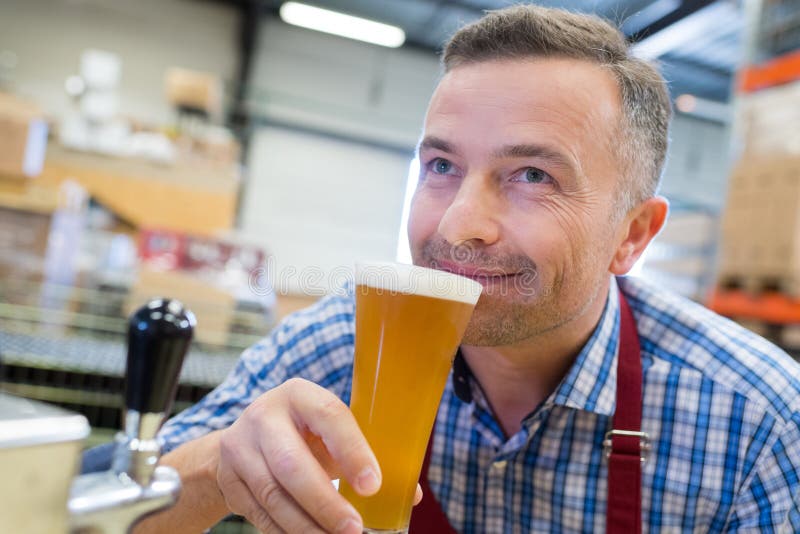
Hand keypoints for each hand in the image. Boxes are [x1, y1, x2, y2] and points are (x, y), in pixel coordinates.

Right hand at [216, 378, 380, 532]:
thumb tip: (410, 494)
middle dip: (325, 502)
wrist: (244, 441)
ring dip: (307, 525)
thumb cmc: (302, 434)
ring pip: (273, 494)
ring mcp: (240, 447)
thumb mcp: (329, 433)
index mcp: (299, 395)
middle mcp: (264, 416)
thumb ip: (365, 457)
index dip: (353, 451)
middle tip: (354, 529)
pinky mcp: (229, 478)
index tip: (373, 486)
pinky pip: (260, 513)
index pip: (329, 416)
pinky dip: (287, 531)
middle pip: (292, 464)